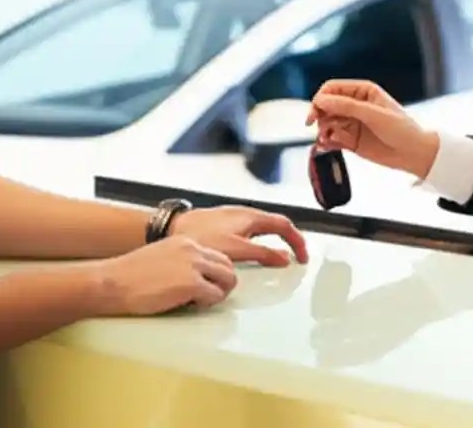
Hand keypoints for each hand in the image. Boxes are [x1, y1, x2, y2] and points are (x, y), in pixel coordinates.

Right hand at [92, 236, 235, 315]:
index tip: (208, 283)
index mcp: (185, 243)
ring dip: (218, 293)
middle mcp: (193, 250)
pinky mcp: (192, 284)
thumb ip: (181, 261)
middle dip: (223, 283)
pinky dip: (208, 303)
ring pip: (228, 279)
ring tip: (201, 301)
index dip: (215, 272)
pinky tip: (191, 305)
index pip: (216, 255)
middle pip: (228, 266)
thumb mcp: (160, 257)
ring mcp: (194, 266)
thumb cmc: (129, 275)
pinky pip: (215, 295)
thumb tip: (195, 275)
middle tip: (210, 295)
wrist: (113, 282)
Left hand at [170, 206, 308, 266]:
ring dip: (274, 240)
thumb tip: (284, 258)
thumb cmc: (200, 236)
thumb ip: (261, 253)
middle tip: (295, 256)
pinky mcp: (221, 224)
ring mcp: (232, 218)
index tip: (302, 257)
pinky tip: (250, 252)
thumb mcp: (235, 249)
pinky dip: (259, 240)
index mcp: (250, 217)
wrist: (170, 228)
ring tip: (277, 256)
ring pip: (261, 227)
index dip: (297, 241)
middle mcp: (243, 214)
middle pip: (275, 224)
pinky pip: (249, 231)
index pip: (284, 225)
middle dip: (289, 239)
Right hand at [306, 79, 438, 178]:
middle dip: (319, 115)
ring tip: (327, 138)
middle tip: (317, 126)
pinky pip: (331, 138)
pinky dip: (326, 141)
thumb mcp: (374, 114)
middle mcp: (355, 105)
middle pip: (325, 105)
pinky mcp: (350, 140)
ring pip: (326, 122)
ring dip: (323, 130)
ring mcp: (352, 123)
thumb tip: (321, 100)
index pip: (332, 88)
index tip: (316, 112)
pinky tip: (328, 145)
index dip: (320, 98)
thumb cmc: (401, 129)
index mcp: (363, 91)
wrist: (414, 154)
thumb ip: (347, 106)